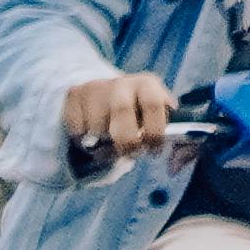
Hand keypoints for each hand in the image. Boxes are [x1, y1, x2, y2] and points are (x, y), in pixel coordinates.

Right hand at [60, 71, 176, 166]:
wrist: (105, 94)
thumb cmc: (139, 113)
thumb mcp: (158, 119)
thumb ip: (174, 141)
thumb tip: (175, 166)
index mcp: (148, 84)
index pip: (153, 104)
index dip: (154, 131)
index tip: (153, 149)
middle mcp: (121, 82)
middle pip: (121, 112)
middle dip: (126, 141)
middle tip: (129, 153)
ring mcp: (95, 87)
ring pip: (96, 125)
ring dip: (103, 141)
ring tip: (110, 140)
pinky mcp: (74, 94)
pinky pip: (77, 128)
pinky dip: (84, 138)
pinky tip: (92, 133)